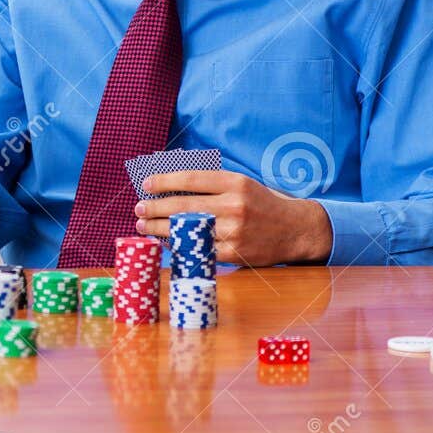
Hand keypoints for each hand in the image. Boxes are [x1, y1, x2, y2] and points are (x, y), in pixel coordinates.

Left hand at [132, 171, 332, 264]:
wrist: (295, 230)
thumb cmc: (261, 204)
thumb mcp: (241, 184)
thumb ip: (211, 183)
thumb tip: (170, 183)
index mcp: (235, 183)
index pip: (192, 179)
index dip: (165, 181)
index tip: (146, 184)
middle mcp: (235, 205)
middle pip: (184, 206)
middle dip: (155, 208)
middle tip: (138, 208)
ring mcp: (234, 231)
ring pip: (188, 230)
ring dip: (160, 229)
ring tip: (143, 226)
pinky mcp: (234, 252)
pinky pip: (198, 249)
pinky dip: (178, 246)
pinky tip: (166, 242)